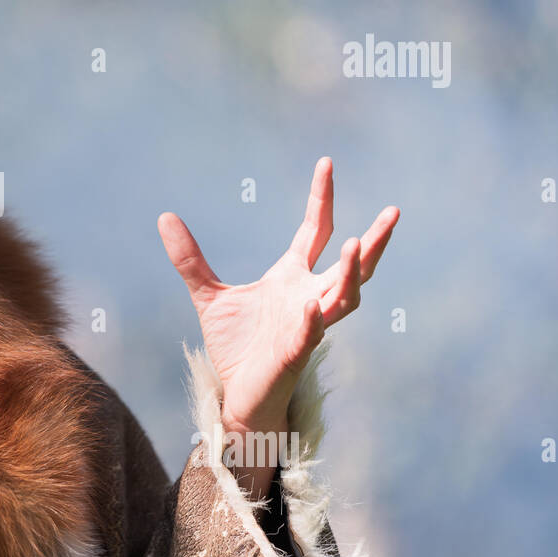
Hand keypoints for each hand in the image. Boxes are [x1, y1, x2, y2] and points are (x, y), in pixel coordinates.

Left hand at [158, 156, 397, 435]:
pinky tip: (310, 305)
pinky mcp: (294, 354)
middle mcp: (308, 297)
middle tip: (393, 212)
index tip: (326, 163)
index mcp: (291, 277)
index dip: (322, 198)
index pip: (315, 230)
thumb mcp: (208, 295)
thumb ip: (190, 259)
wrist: (237, 394)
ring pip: (344, 298)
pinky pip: (310, 335)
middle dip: (373, 240)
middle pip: (351, 265)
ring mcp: (307, 326)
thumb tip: (164, 216)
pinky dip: (312, 320)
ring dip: (353, 273)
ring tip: (357, 243)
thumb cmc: (236, 346)